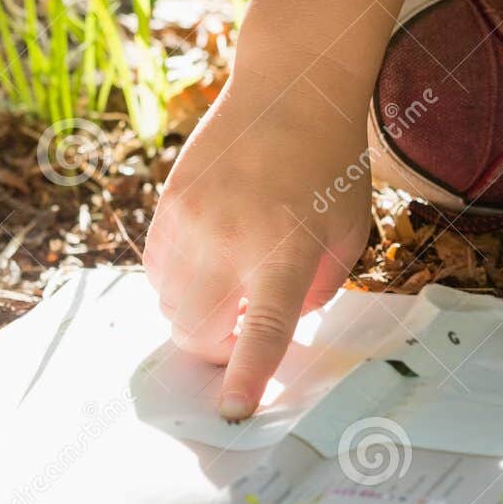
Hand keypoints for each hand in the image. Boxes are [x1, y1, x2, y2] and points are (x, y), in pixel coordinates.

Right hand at [144, 79, 370, 419]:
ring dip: (196, 314)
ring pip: (170, 305)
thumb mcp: (345, 237)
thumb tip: (270, 329)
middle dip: (218, 347)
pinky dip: (179, 281)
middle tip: (245, 322)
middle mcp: (230, 240)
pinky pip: (157, 270)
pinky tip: (210, 257)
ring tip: (231, 281)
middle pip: (197, 332)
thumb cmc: (330, 169)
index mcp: (284, 253)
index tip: (230, 412)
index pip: (261, 331)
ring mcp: (191, 220)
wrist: (290, 91)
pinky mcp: (168, 203)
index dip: (245, 377)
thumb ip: (313, 292)